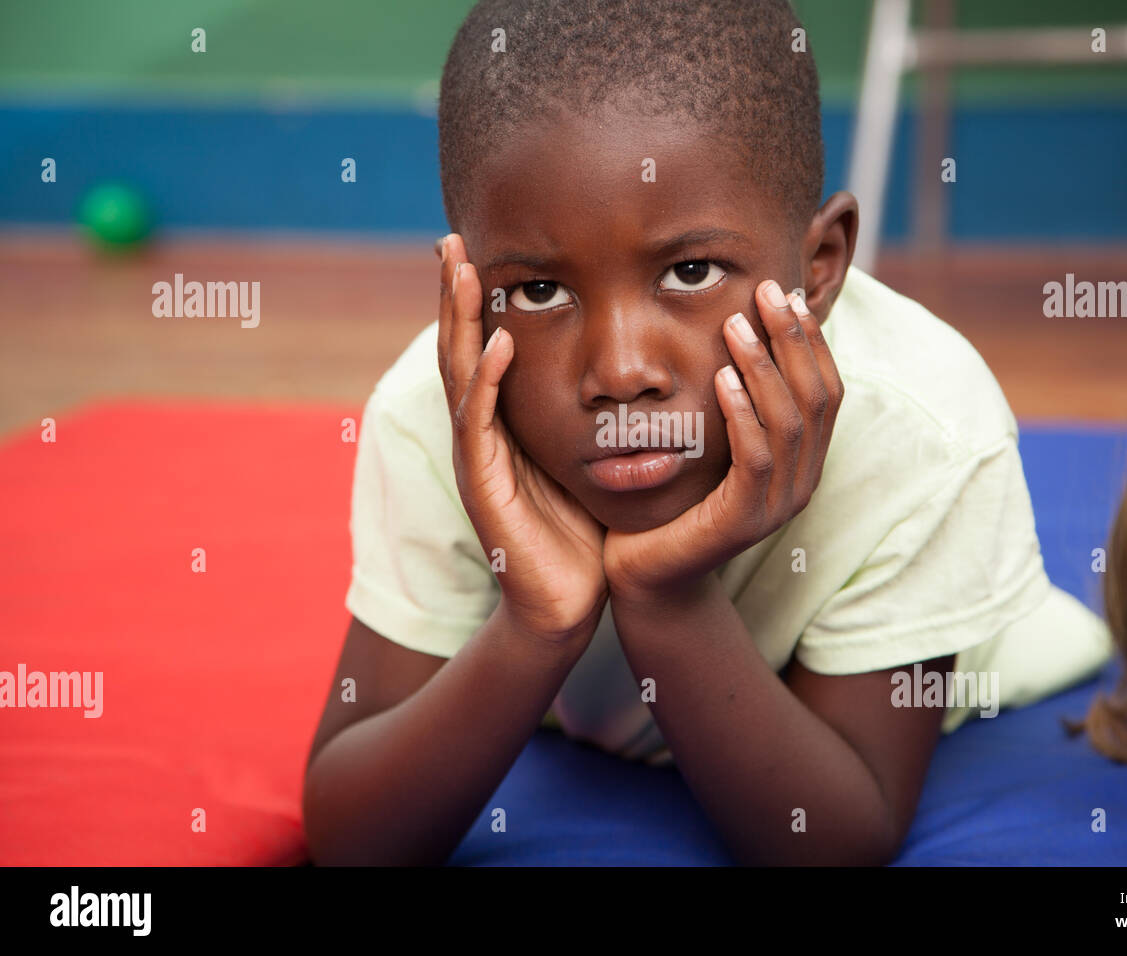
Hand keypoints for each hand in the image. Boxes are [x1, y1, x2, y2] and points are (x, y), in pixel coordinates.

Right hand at [436, 234, 608, 641]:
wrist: (565, 604)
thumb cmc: (577, 533)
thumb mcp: (580, 462)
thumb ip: (582, 418)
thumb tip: (617, 376)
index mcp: (502, 424)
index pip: (484, 347)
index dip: (477, 301)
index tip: (481, 249)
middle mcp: (479, 433)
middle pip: (458, 348)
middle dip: (453, 293)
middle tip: (449, 239)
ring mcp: (475, 457)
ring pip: (459, 374)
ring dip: (457, 319)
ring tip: (460, 269)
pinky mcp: (482, 485)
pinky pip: (480, 422)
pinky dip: (486, 381)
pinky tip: (498, 344)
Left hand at [603, 280, 844, 604]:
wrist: (646, 573)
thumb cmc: (675, 499)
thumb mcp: (711, 441)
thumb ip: (734, 400)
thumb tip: (737, 329)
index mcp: (803, 459)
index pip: (825, 389)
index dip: (810, 340)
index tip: (786, 292)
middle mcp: (802, 481)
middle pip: (816, 397)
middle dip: (793, 339)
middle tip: (767, 291)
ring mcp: (778, 504)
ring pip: (788, 423)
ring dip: (764, 367)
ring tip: (736, 324)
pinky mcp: (745, 522)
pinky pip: (755, 459)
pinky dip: (742, 414)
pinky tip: (722, 378)